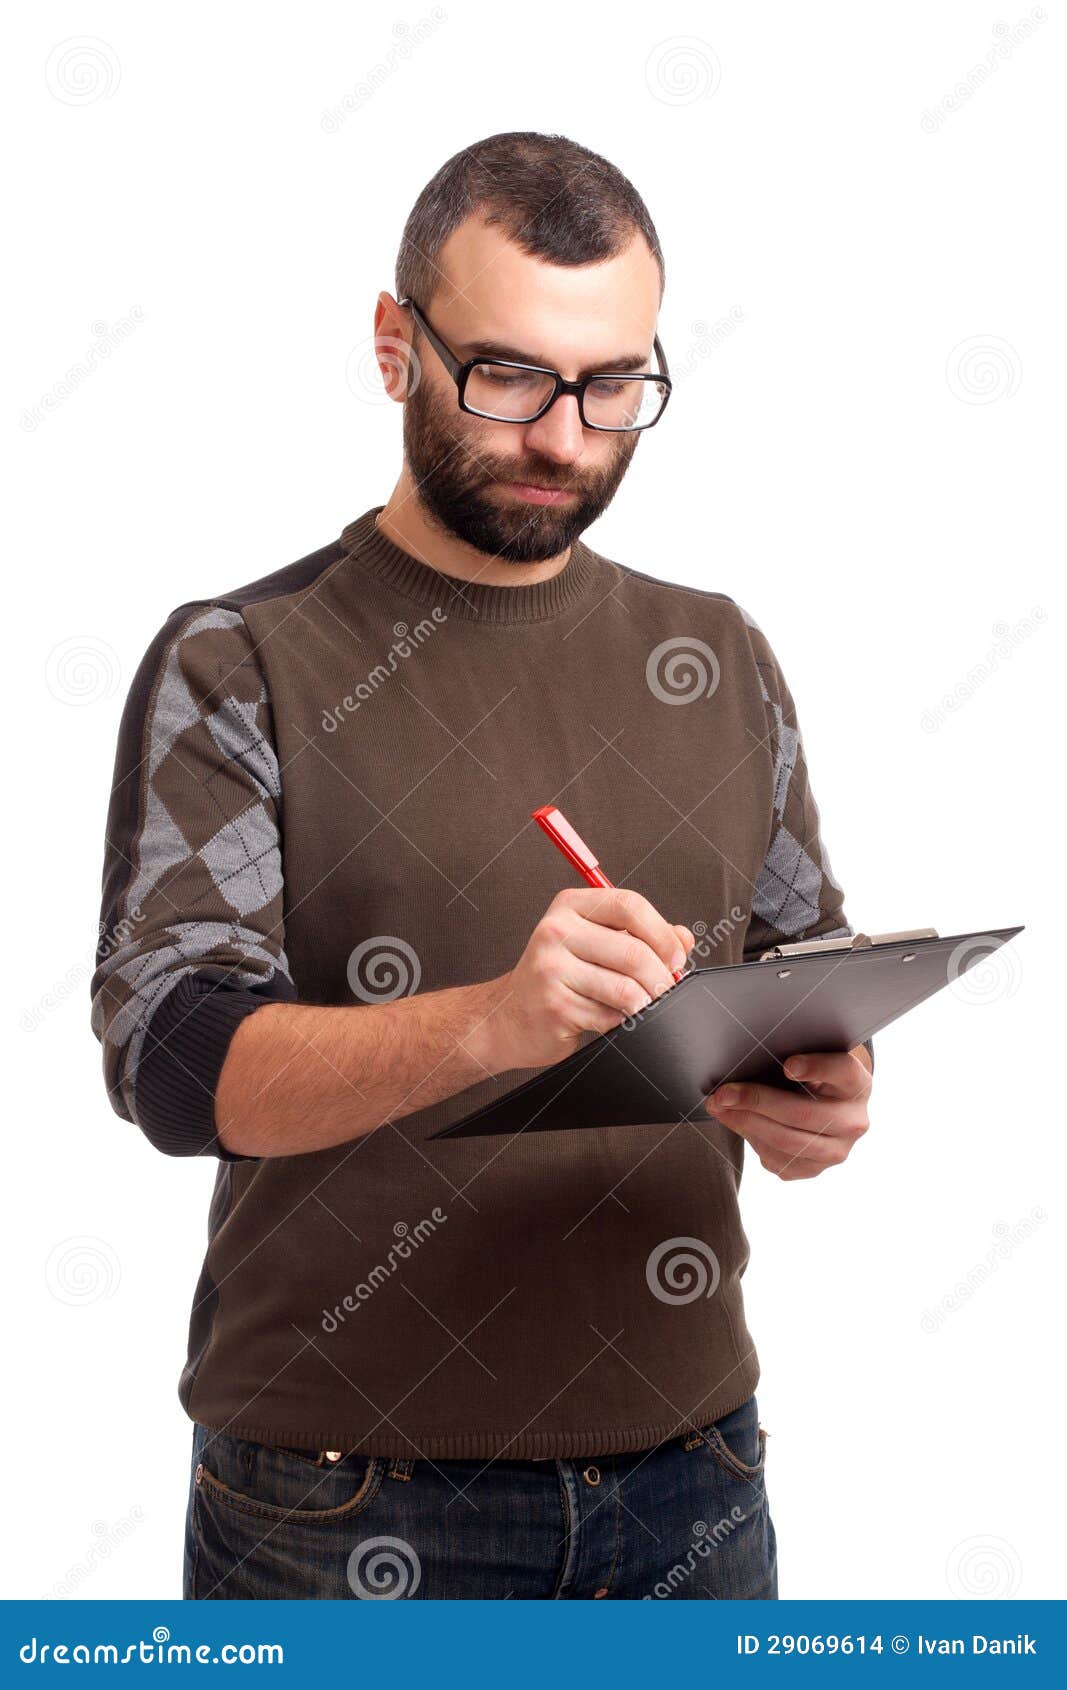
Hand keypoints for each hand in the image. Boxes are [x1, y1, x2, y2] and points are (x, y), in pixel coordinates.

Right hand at [483, 888, 693, 1071]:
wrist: (509, 1016)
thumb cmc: (557, 977)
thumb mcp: (596, 943)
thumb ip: (639, 935)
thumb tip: (684, 938)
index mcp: (570, 906)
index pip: (629, 905)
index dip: (663, 933)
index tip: (676, 957)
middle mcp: (556, 931)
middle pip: (633, 952)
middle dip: (661, 977)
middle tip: (665, 989)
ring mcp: (551, 969)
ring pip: (625, 989)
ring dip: (645, 1003)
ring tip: (642, 1005)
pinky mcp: (554, 1005)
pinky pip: (609, 1016)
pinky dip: (620, 1021)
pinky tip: (610, 1018)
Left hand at [705, 1045, 872, 1179]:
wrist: (823, 1105)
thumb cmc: (808, 1073)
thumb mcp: (807, 1057)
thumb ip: (786, 1058)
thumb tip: (741, 1066)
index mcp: (857, 1084)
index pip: (842, 1072)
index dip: (816, 1068)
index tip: (787, 1065)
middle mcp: (854, 1121)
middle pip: (804, 1114)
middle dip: (757, 1102)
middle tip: (724, 1093)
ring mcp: (837, 1151)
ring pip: (787, 1141)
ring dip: (746, 1123)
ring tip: (720, 1106)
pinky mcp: (814, 1169)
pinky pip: (778, 1160)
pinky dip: (750, 1138)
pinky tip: (736, 1121)